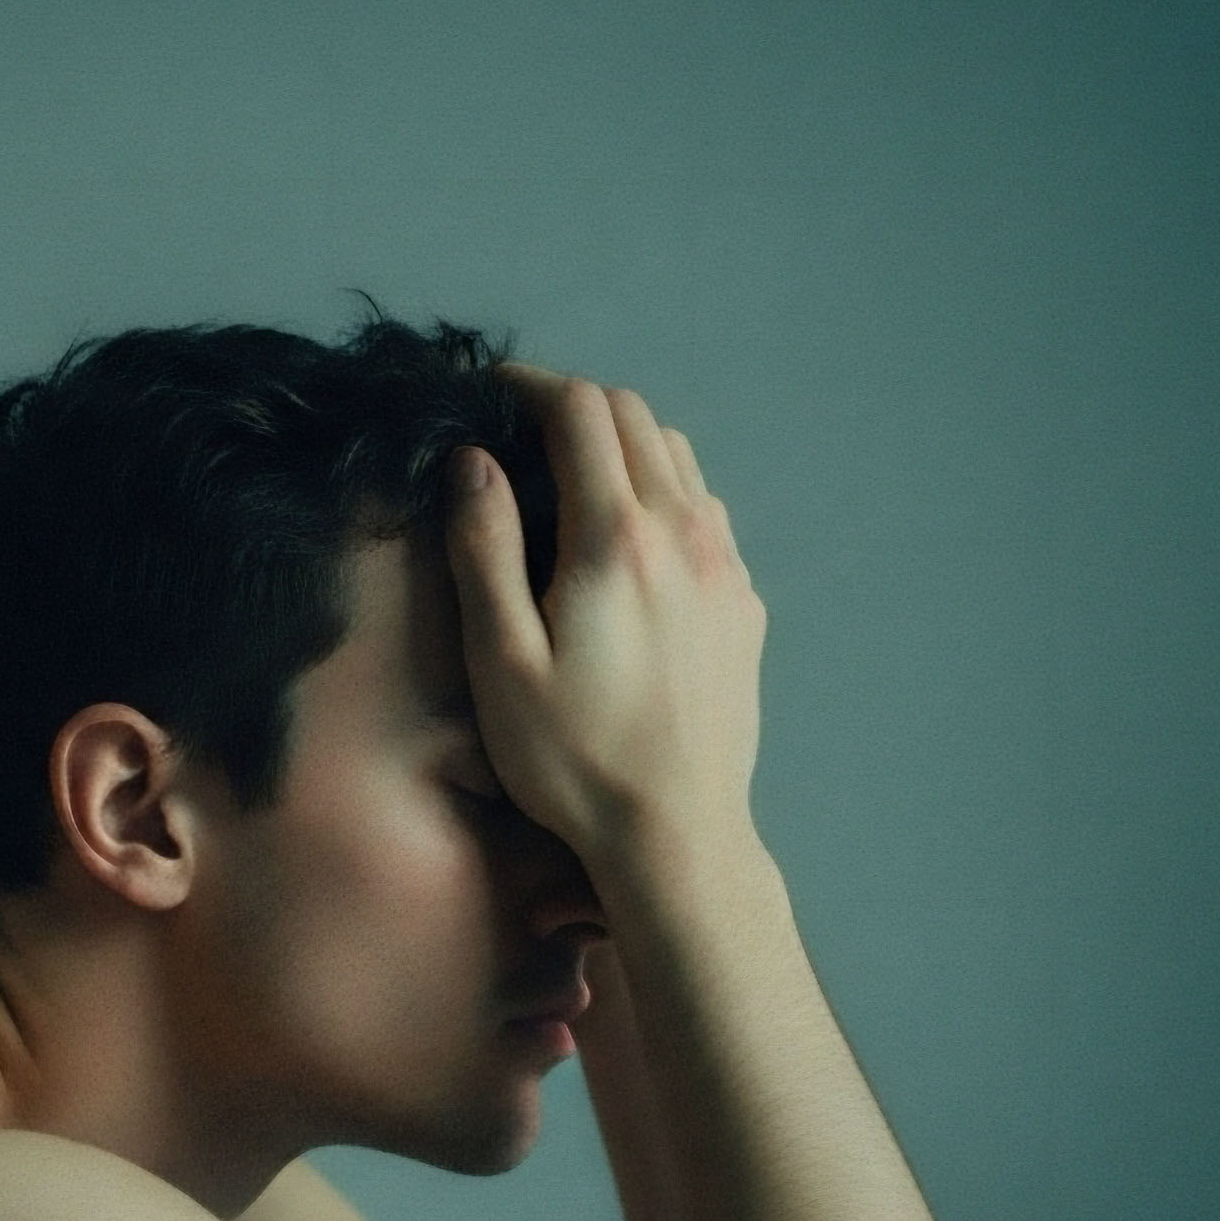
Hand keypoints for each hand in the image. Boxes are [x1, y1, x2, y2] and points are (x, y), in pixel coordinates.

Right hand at [443, 363, 764, 874]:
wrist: (677, 835)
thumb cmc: (573, 761)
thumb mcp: (501, 659)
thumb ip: (484, 548)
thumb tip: (475, 461)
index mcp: (615, 539)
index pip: (581, 410)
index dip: (530, 385)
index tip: (492, 392)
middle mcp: (684, 534)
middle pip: (636, 417)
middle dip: (576, 405)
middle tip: (523, 429)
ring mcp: (726, 567)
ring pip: (678, 457)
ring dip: (624, 443)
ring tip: (571, 476)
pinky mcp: (744, 603)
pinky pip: (707, 510)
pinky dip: (663, 490)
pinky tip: (627, 537)